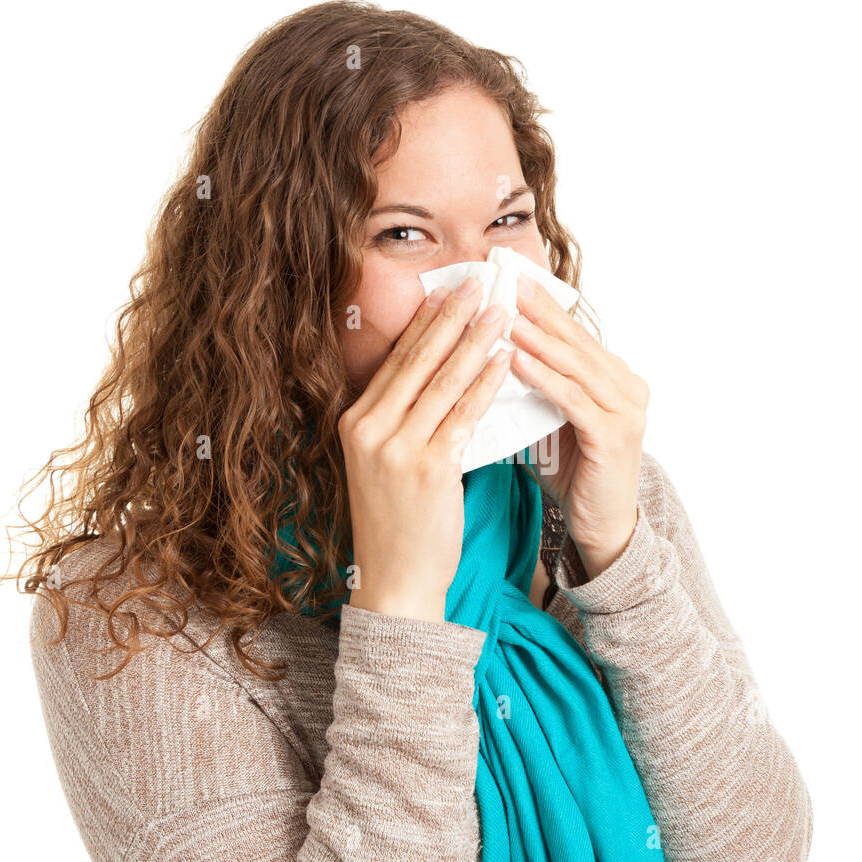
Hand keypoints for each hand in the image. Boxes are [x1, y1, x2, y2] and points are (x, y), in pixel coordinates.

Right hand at [338, 278, 510, 621]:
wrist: (395, 580)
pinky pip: (464, 414)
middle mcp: (369, 428)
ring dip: (476, 340)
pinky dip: (486, 382)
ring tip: (502, 310)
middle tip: (479, 281)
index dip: (426, 321)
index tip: (450, 289)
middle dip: (452, 316)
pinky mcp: (428, 467)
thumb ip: (401, 420)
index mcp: (355, 421)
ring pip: (443, 380)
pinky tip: (505, 360)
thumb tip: (435, 375)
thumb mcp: (384, 463)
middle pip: (418, 359)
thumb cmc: (399, 522)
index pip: (396, 360)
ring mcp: (396, 447)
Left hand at [507, 274, 648, 579]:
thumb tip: (490, 355)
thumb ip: (536, 389)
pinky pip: (574, 400)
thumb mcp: (551, 421)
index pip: (574, 336)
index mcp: (614, 380)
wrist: (601, 527)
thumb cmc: (572, 474)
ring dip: (538, 340)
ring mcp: (626, 411)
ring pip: (576, 366)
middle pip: (577, 343)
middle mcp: (627, 388)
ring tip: (505, 317)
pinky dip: (544, 379)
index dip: (544, 308)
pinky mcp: (614, 437)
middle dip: (540, 313)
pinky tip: (516, 362)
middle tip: (506, 283)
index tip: (511, 280)